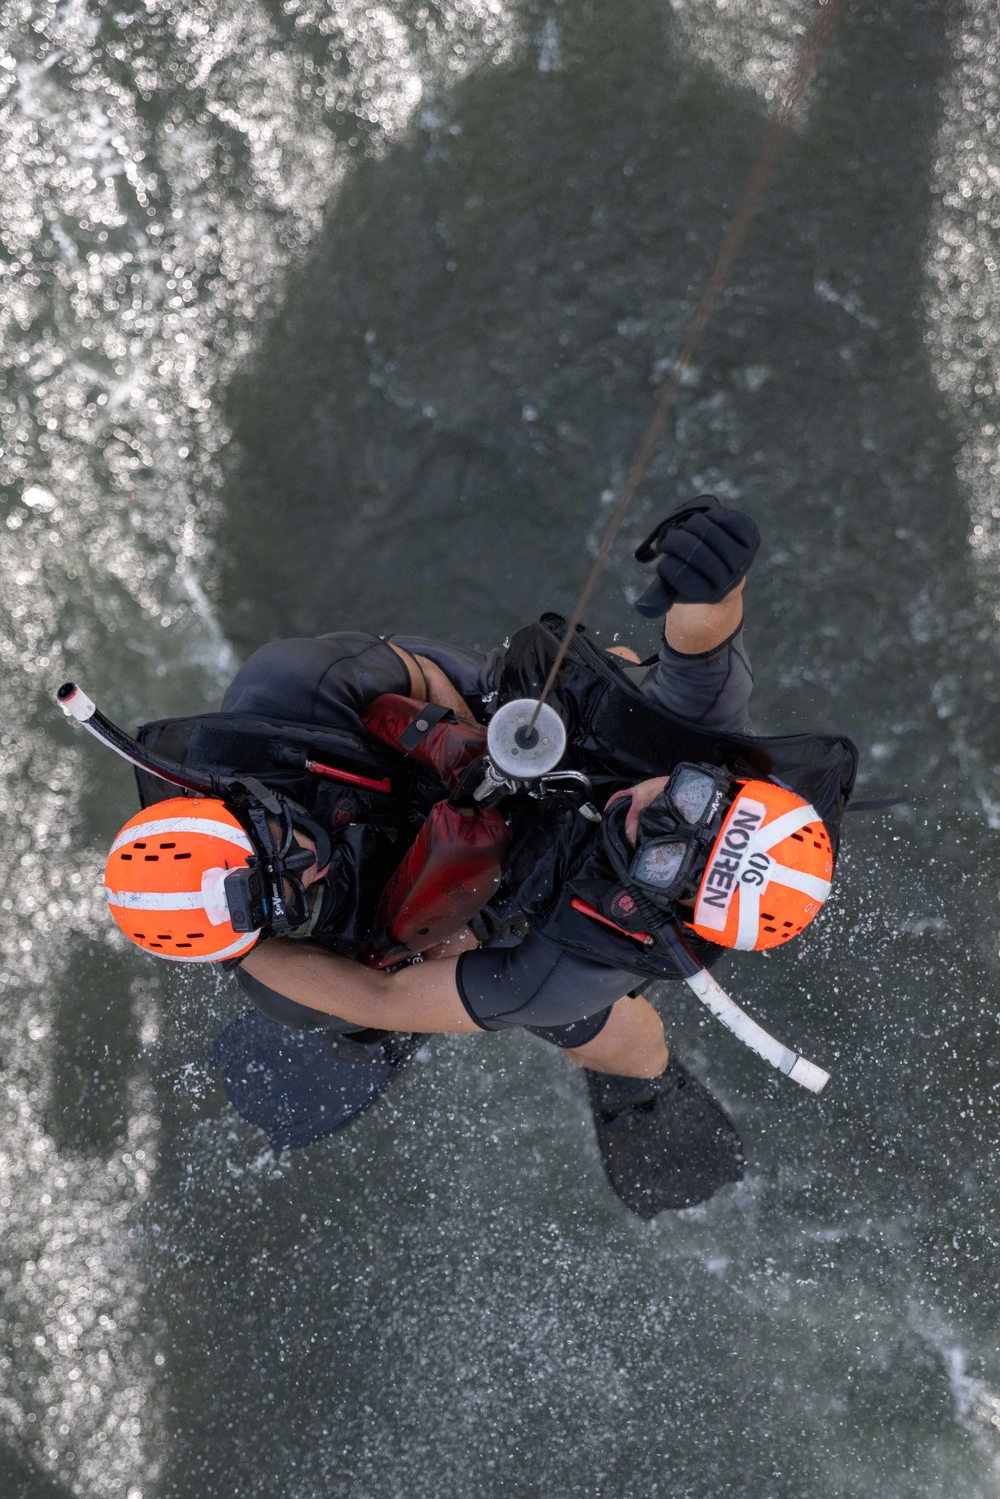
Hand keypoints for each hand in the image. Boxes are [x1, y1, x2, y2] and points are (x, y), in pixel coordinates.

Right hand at [633, 495, 759, 617]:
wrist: (725, 579)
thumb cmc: (692, 581)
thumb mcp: (672, 591)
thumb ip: (656, 598)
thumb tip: (644, 608)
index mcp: (707, 595)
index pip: (676, 572)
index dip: (665, 566)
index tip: (665, 567)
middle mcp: (728, 580)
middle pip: (691, 549)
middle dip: (674, 542)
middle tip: (669, 544)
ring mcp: (741, 559)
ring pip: (706, 530)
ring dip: (690, 526)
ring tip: (687, 532)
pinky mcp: (750, 539)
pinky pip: (726, 518)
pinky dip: (712, 516)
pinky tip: (707, 523)